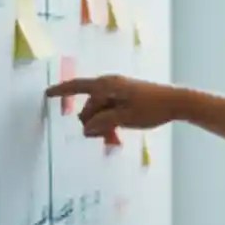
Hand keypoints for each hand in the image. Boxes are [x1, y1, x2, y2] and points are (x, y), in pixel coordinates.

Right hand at [45, 75, 184, 137]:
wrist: (177, 102)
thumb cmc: (152, 108)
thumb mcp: (124, 118)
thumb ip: (102, 122)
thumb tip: (85, 127)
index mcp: (107, 85)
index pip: (78, 87)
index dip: (61, 92)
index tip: (46, 94)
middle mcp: (111, 85)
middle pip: (89, 106)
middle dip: (92, 123)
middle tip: (106, 139)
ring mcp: (119, 91)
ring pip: (100, 111)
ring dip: (102, 126)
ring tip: (114, 140)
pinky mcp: (127, 98)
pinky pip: (111, 111)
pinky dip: (111, 123)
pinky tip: (116, 136)